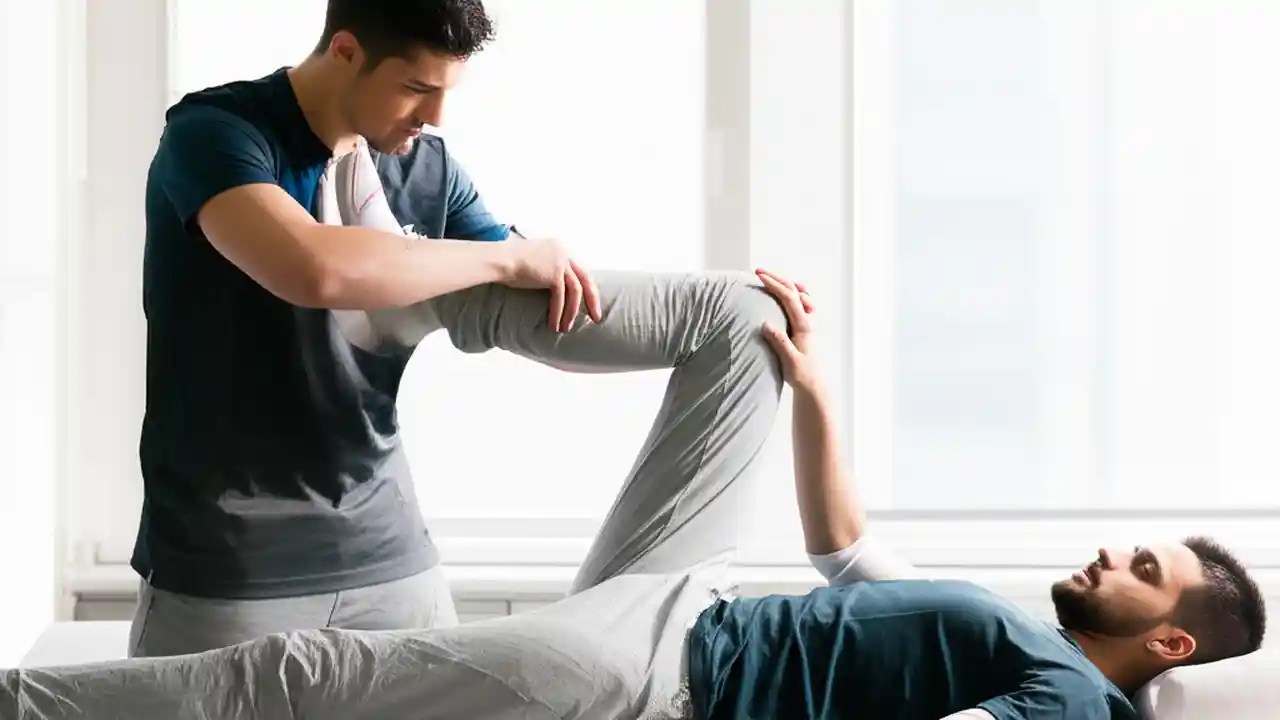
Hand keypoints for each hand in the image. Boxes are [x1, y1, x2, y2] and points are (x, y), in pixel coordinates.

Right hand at [503, 237, 602, 331]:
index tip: (589, 303)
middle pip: (586, 279)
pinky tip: (554, 325)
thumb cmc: (508, 263)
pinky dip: (558, 313)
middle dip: (592, 300)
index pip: (579, 270)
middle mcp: (563, 252)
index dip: (586, 288)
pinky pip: (560, 298)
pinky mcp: (554, 274)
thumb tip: (554, 289)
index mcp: (560, 248)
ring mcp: (560, 262)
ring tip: (566, 328)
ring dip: (571, 312)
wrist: (499, 260)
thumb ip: (547, 271)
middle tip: (596, 318)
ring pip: (575, 291)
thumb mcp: (534, 263)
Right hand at [756, 268, 820, 391]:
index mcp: (804, 326)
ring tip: (769, 277)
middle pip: (794, 290)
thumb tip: (766, 324)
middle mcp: (807, 320)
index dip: (775, 285)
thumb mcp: (790, 361)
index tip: (760, 277)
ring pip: (798, 294)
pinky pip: (799, 303)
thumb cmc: (802, 375)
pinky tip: (786, 292)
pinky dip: (792, 292)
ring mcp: (807, 322)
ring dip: (784, 282)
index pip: (790, 298)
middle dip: (776, 278)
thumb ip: (779, 342)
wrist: (813, 385)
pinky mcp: (803, 327)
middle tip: (758, 271)